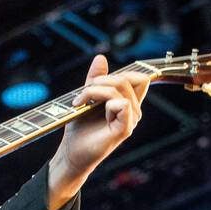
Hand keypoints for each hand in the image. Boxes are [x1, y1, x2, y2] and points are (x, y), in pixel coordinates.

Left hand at [47, 54, 149, 209]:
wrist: (71, 152)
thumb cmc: (79, 127)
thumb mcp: (86, 97)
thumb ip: (94, 78)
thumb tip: (101, 57)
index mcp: (128, 102)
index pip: (139, 78)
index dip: (120, 72)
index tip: (95, 80)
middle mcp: (134, 110)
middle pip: (128, 79)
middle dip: (102, 79)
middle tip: (83, 92)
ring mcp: (131, 120)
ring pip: (121, 89)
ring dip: (95, 90)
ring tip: (80, 101)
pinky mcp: (124, 129)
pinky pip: (121, 104)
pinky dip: (103, 102)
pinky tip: (89, 110)